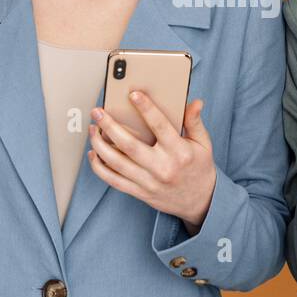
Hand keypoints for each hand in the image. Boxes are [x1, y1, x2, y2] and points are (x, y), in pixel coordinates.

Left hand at [87, 91, 217, 232]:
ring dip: (100, 145)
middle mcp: (163, 167)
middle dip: (109, 126)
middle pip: (129, 145)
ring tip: (93, 129)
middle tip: (97, 112)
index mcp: (180, 152)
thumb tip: (195, 102)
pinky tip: (94, 154)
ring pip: (117, 163)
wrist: (200, 202)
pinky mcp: (140, 192)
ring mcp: (149, 182)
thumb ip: (195, 122)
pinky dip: (100, 167)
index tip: (133, 94)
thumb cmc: (199, 168)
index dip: (146, 108)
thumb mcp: (203, 144)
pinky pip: (114, 180)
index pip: (160, 126)